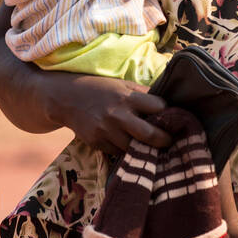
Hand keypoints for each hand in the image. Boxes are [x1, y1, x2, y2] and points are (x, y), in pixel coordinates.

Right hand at [48, 74, 171, 154]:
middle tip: (170, 141)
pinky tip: (129, 146)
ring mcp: (106, 131)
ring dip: (144, 149)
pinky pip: (118, 153)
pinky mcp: (97, 142)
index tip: (171, 116)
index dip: (167, 112)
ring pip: (134, 148)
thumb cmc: (100, 89)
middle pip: (150, 134)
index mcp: (128, 97)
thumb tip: (167, 102)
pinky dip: (125, 151)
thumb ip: (142, 94)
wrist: (66, 98)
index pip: (159, 107)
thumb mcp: (121, 84)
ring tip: (152, 147)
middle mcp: (118, 114)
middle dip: (165, 140)